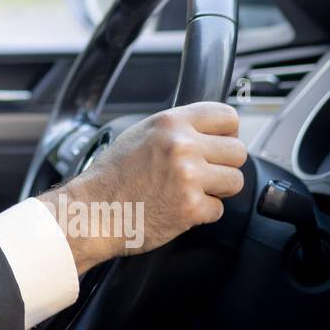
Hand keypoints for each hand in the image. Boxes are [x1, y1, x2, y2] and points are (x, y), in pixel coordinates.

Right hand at [36, 102, 246, 275]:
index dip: (226, 133)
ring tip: (190, 190)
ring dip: (217, 189)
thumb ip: (176, 130)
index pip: (228, 116)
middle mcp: (182, 146)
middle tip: (203, 173)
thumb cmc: (111, 177)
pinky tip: (179, 207)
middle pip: (237, 151)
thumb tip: (210, 133)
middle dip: (223, 164)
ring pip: (235, 181)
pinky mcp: (191, 208)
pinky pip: (218, 210)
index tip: (219, 144)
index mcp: (170, 123)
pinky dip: (202, 213)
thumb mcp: (140, 134)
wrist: (92, 211)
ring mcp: (189, 178)